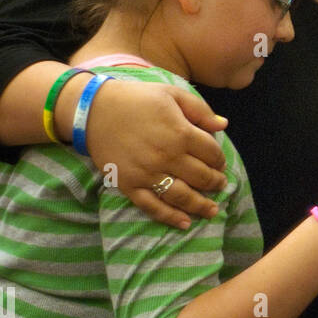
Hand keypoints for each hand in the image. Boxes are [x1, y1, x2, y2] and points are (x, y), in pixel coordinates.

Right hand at [85, 81, 228, 230]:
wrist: (93, 110)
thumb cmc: (136, 99)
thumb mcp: (171, 93)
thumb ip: (200, 110)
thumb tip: (224, 125)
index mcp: (181, 133)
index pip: (212, 153)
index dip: (220, 160)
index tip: (220, 163)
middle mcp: (167, 157)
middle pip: (201, 177)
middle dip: (215, 183)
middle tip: (220, 185)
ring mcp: (147, 174)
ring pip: (182, 196)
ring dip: (201, 205)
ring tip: (212, 210)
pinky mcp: (129, 185)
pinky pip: (153, 206)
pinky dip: (170, 217)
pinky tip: (185, 223)